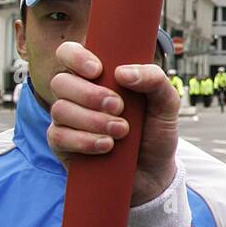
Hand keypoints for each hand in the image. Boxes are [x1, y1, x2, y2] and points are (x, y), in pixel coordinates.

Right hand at [47, 40, 179, 205]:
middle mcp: (78, 95)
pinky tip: (107, 146)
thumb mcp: (167, 105)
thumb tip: (123, 72)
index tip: (98, 70)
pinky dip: (85, 141)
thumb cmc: (155, 133)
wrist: (154, 173)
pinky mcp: (62, 145)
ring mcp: (67, 120)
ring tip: (122, 131)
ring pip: (60, 109)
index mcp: (99, 77)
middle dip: (90, 94)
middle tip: (119, 107)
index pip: (70, 53)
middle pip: (61, 81)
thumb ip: (155, 80)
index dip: (77, 57)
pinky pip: (58, 136)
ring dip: (93, 120)